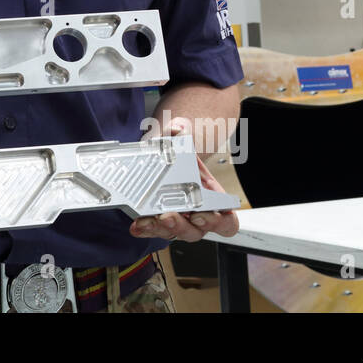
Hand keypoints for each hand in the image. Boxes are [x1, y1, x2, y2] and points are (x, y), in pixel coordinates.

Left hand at [131, 116, 238, 241]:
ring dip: (159, 229)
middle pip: (196, 231)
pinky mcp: (159, 221)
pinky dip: (145, 228)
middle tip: (168, 216)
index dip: (217, 222)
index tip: (201, 215)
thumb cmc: (182, 155)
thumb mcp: (182, 140)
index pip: (226, 220)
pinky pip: (154, 230)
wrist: (165, 157)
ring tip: (147, 220)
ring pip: (173, 233)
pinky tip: (135, 224)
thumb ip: (181, 132)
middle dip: (181, 226)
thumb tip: (177, 129)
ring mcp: (178, 219)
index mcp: (213, 199)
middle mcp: (197, 214)